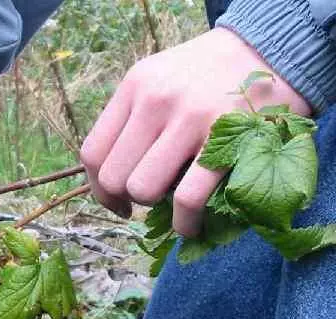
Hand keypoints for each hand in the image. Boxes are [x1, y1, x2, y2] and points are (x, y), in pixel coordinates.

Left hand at [79, 27, 310, 236]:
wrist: (270, 49)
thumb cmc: (207, 75)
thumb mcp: (159, 79)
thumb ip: (132, 118)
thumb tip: (111, 178)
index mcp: (134, 86)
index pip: (92, 152)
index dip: (99, 188)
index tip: (116, 201)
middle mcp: (156, 99)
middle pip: (114, 177)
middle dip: (127, 199)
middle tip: (148, 200)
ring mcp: (190, 118)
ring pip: (143, 190)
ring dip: (155, 209)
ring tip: (172, 204)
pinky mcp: (227, 139)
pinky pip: (187, 199)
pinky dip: (185, 223)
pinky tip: (191, 225)